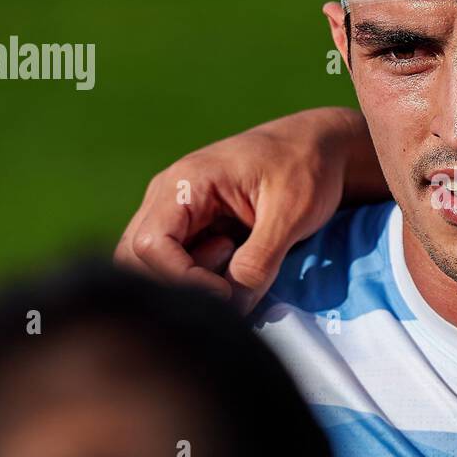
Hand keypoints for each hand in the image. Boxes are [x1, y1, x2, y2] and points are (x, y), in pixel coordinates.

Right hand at [115, 107, 376, 312]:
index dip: (183, 280)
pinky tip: (235, 261)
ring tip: (235, 260)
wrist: (320, 147)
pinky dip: (200, 277)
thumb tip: (233, 309)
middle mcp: (168, 197)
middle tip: (229, 279)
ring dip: (189, 280)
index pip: (150, 245)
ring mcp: (176, 212)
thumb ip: (259, 261)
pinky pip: (176, 263)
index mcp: (185, 183)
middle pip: (136, 258)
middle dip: (179, 282)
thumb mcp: (291, 214)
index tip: (228, 293)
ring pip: (152, 265)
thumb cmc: (306, 168)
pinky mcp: (191, 227)